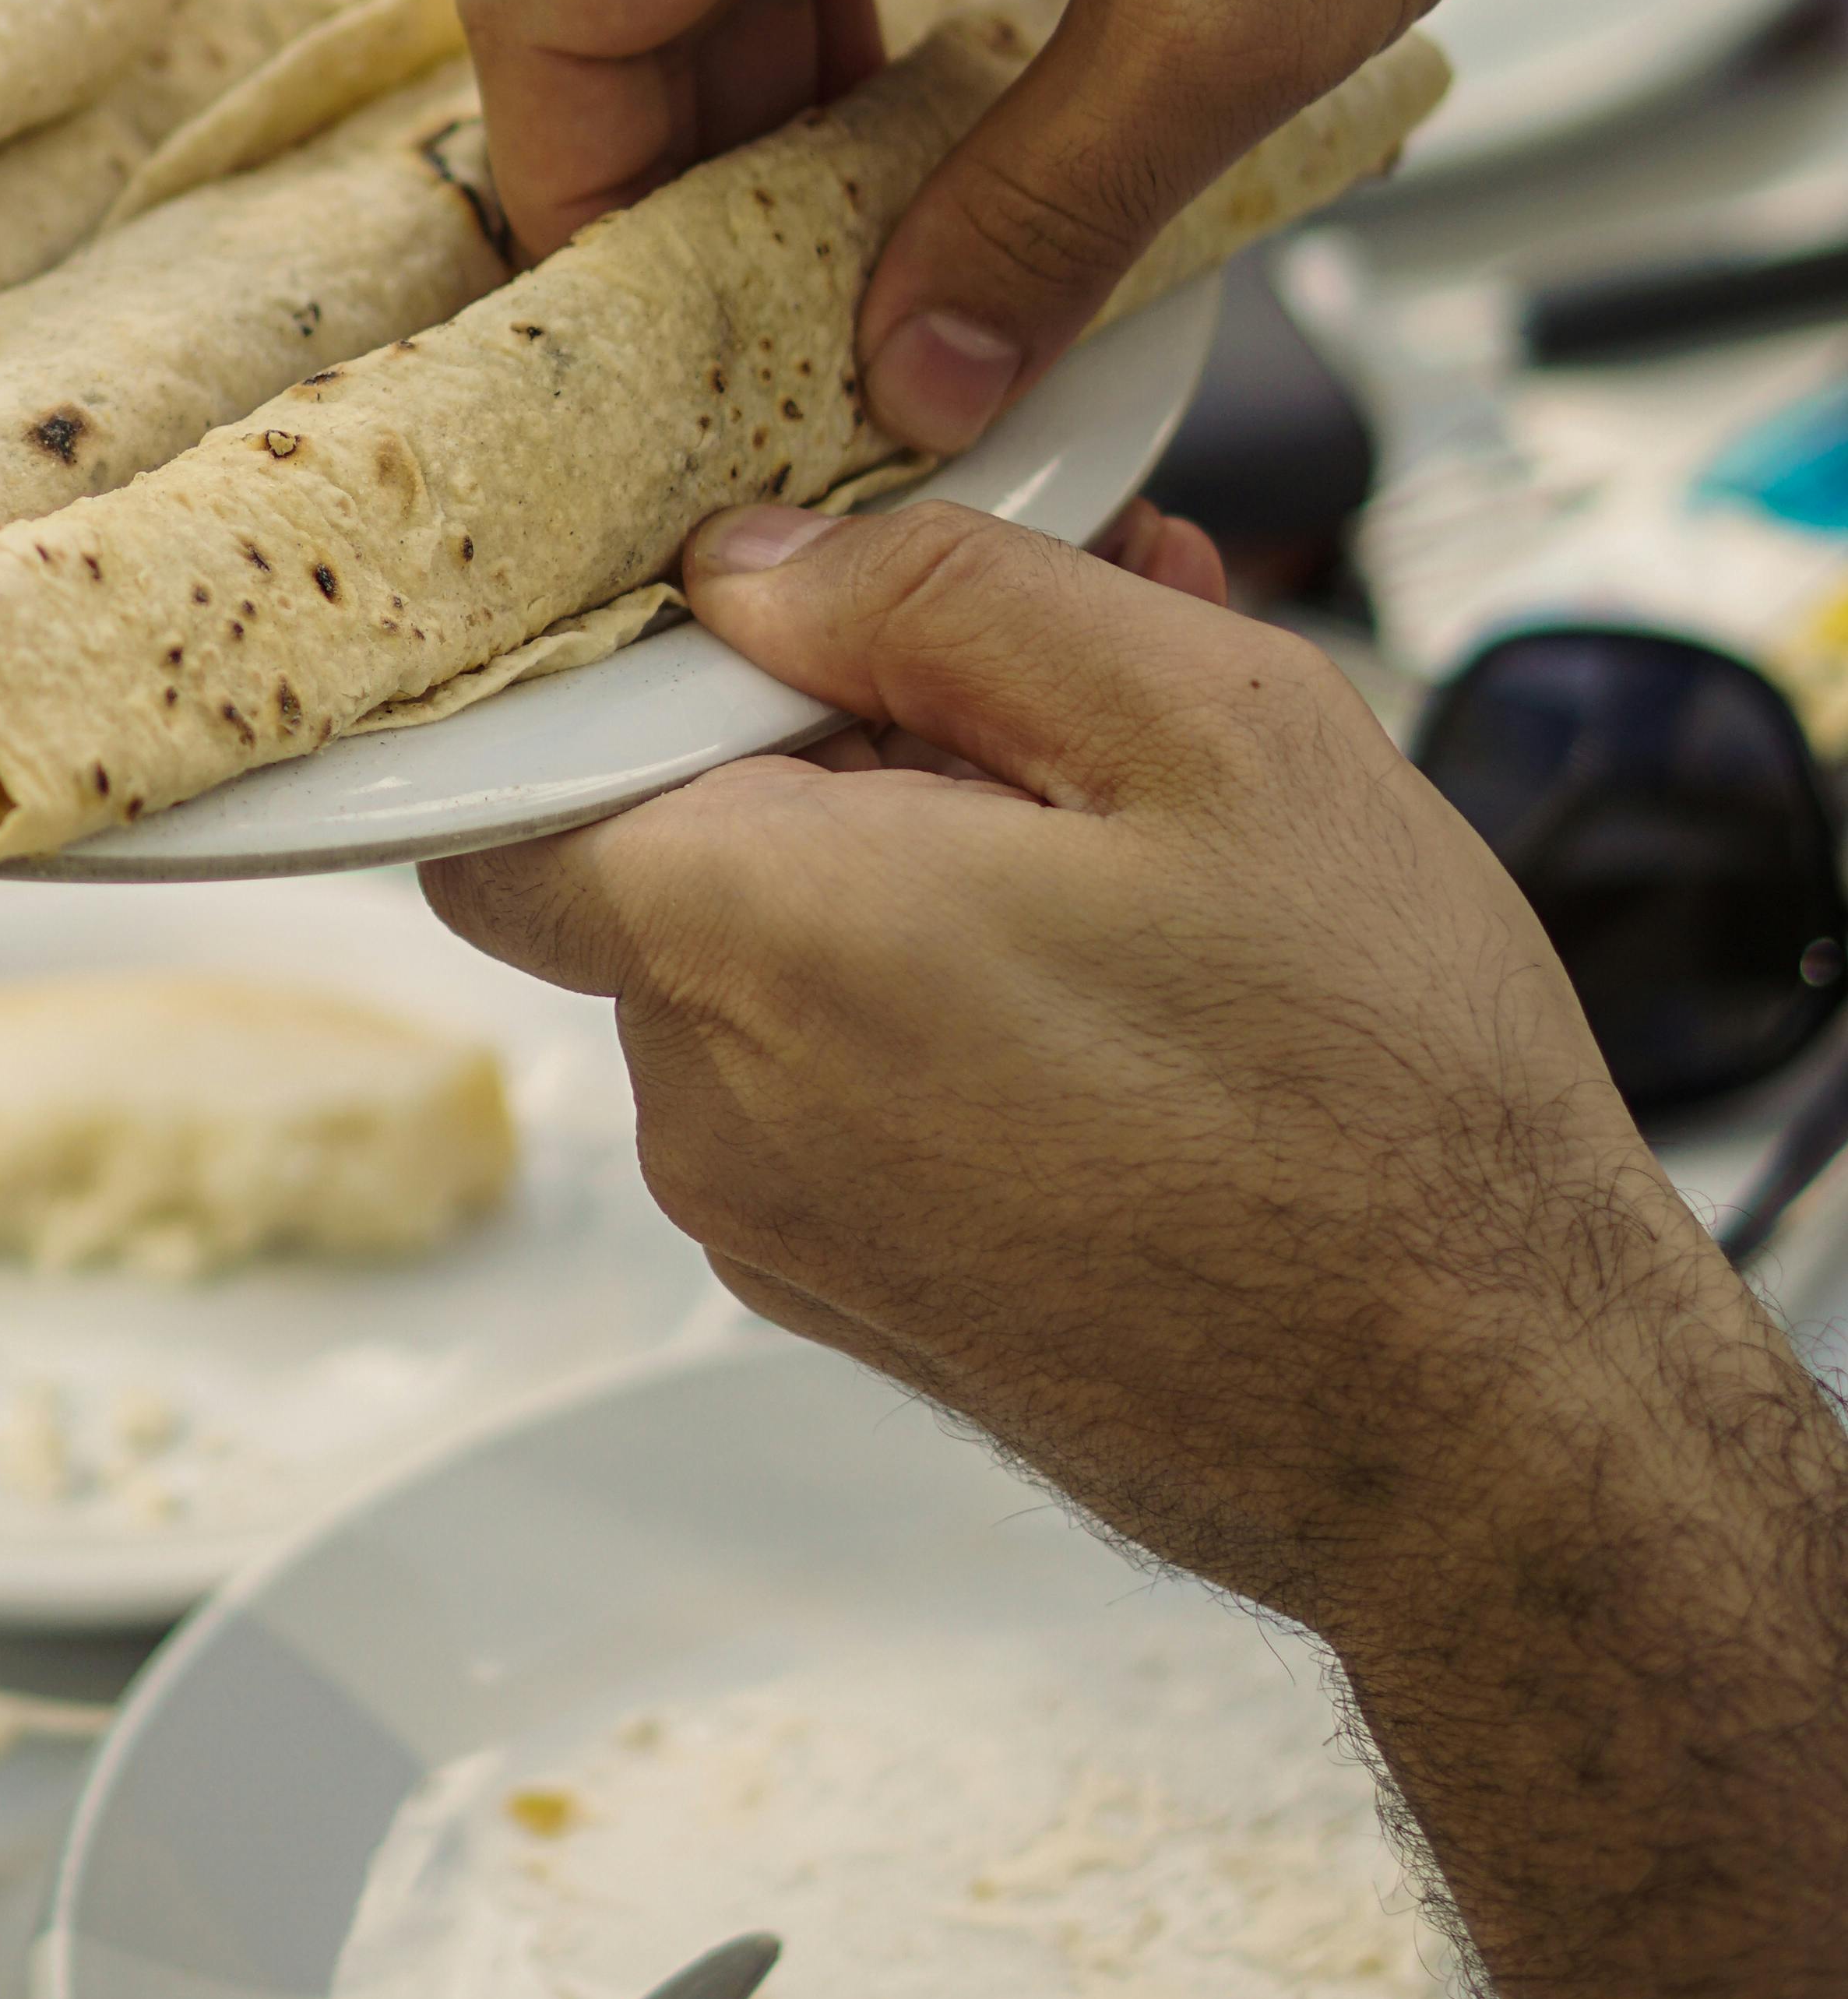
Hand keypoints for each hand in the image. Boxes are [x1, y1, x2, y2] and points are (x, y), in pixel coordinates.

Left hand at [426, 504, 1847, 1998]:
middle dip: (834, 748)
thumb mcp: (1207, 726)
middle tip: (1046, 698)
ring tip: (1130, 835)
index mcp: (757, 942)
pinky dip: (936, 997)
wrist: (1497, 1432)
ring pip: (772, 965)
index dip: (619, 679)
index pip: (501, 791)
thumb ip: (940, 597)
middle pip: (668, 854)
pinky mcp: (863, 1296)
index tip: (774, 624)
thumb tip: (753, 566)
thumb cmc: (1379, 1099)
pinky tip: (1121, 966)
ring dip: (911, 868)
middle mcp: (717, 1107)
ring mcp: (782, 1227)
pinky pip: (835, 1085)